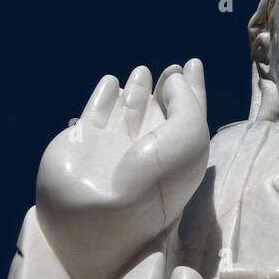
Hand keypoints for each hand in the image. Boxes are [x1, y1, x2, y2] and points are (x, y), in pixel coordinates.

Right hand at [36, 60, 209, 278]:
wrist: (98, 216)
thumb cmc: (153, 179)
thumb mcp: (189, 136)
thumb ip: (185, 101)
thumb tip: (173, 77)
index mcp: (180, 156)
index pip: (190, 114)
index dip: (193, 88)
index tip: (193, 63)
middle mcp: (149, 152)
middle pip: (161, 113)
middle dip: (166, 90)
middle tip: (171, 69)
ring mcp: (115, 149)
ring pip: (129, 112)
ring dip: (136, 91)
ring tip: (142, 70)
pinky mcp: (85, 146)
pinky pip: (97, 113)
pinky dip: (104, 96)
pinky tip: (111, 82)